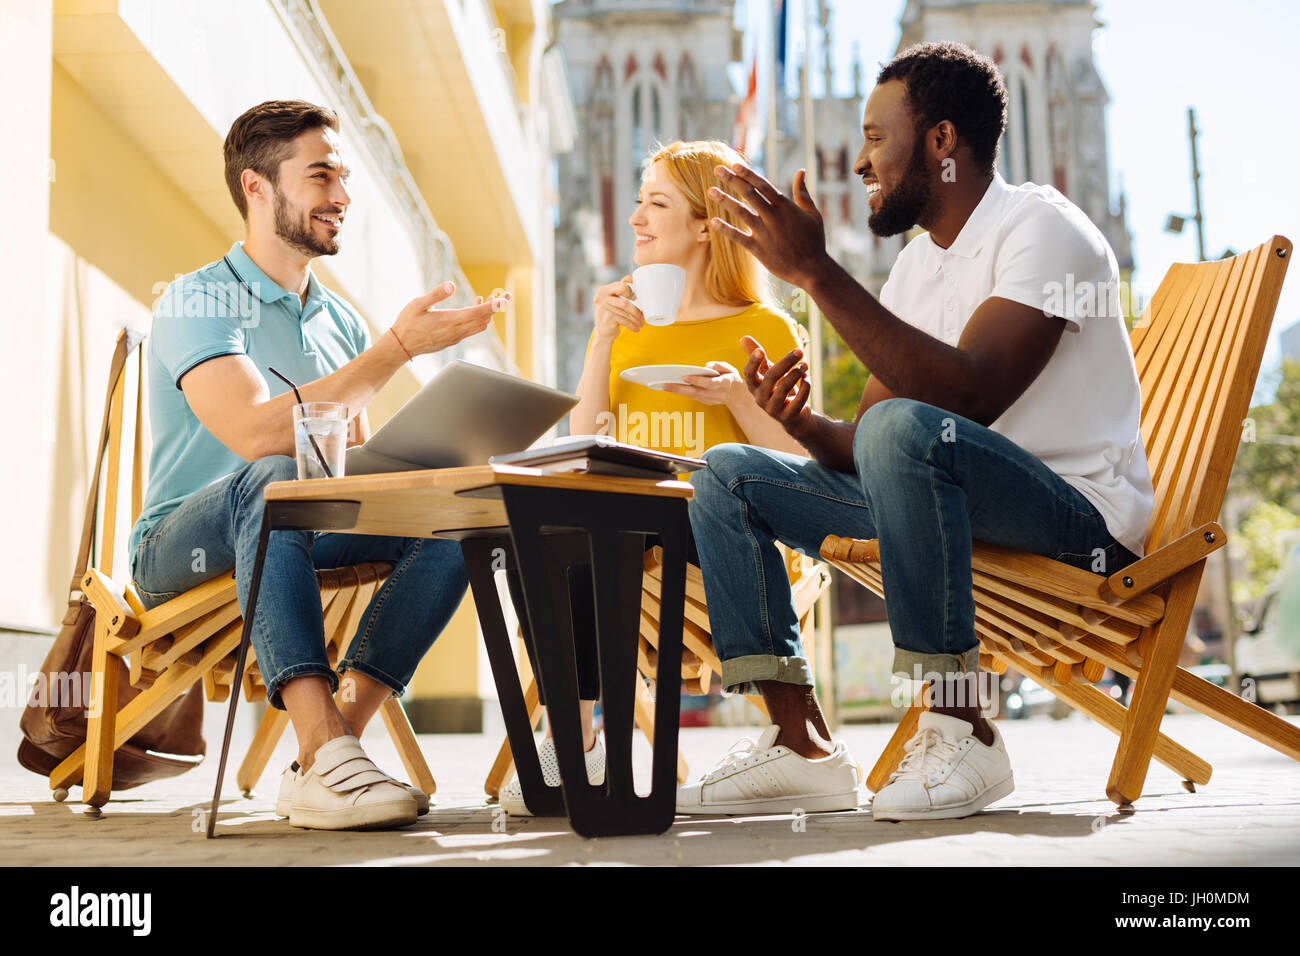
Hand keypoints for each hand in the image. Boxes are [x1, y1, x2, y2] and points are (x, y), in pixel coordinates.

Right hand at [391, 281, 509, 355]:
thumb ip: (436, 294)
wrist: (401, 346)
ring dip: (487, 314)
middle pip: (484, 320)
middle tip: (505, 296)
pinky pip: (471, 330)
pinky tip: (473, 309)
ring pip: (479, 327)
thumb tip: (451, 285)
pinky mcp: (453, 340)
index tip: (505, 298)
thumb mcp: (418, 304)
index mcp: (450, 321)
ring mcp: (455, 337)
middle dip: (497, 308)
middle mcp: (456, 331)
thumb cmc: (407, 323)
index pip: (479, 313)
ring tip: (488, 300)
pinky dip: (478, 319)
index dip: (494, 305)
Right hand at [593, 275, 644, 343]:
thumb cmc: (611, 315)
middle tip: (642, 315)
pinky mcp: (607, 319)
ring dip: (636, 319)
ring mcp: (603, 308)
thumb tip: (632, 278)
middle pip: (625, 301)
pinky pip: (624, 321)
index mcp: (603, 290)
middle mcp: (601, 297)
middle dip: (636, 310)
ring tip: (641, 323)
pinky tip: (636, 328)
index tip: (636, 300)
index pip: (622, 286)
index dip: (631, 292)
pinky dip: (632, 325)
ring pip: (626, 312)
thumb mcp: (613, 300)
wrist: (603, 333)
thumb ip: (620, 290)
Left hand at [660, 361, 746, 406]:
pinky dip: (682, 393)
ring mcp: (711, 400)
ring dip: (678, 391)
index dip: (697, 380)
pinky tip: (672, 388)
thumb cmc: (731, 379)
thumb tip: (707, 366)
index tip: (685, 377)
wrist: (738, 397)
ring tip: (664, 386)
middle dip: (680, 388)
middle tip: (666, 385)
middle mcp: (716, 394)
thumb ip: (719, 365)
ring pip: (692, 396)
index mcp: (724, 383)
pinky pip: (693, 397)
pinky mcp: (706, 402)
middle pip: (696, 392)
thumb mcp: (730, 369)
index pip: (709, 383)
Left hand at [708, 163, 828, 288]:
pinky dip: (726, 229)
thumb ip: (803, 193)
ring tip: (710, 190)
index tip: (735, 164)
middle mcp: (773, 217)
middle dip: (732, 180)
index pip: (763, 185)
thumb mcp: (813, 214)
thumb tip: (801, 171)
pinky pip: (738, 237)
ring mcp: (764, 233)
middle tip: (717, 169)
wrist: (812, 270)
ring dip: (725, 200)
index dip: (748, 174)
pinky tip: (713, 221)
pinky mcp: (758, 249)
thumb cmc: (815, 241)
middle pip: (749, 194)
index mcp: (786, 206)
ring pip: (741, 212)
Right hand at [741, 335, 813, 438]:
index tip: (761, 350)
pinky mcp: (788, 416)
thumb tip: (744, 337)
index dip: (753, 363)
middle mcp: (761, 399)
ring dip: (796, 373)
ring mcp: (773, 409)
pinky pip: (797, 401)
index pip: (749, 375)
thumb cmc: (778, 389)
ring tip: (805, 364)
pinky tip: (807, 378)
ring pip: (784, 388)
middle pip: (771, 377)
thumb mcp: (768, 372)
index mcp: (754, 387)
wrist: (793, 415)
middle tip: (799, 351)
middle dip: (786, 362)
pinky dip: (804, 387)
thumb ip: (758, 357)